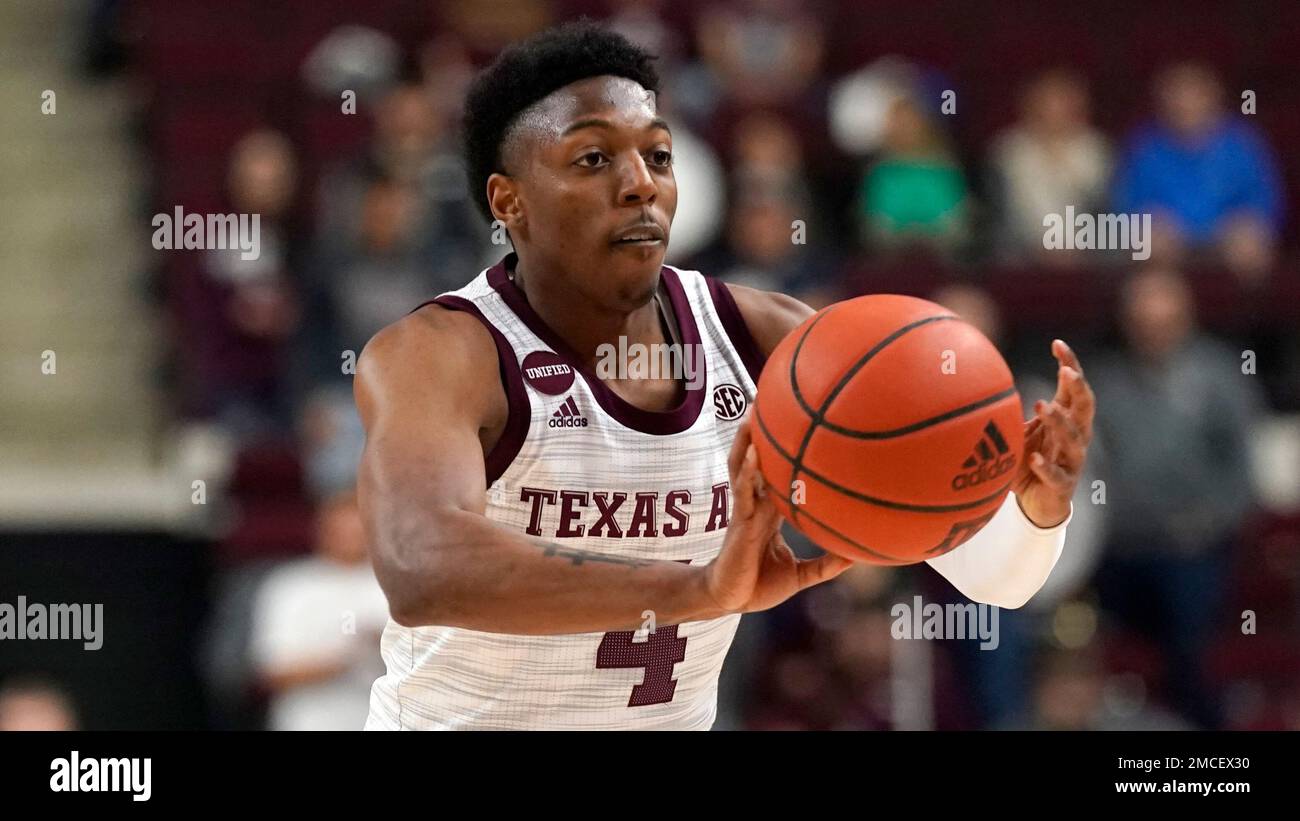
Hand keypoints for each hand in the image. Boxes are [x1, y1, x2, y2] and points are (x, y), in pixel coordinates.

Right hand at [700, 413, 852, 613]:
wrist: (730, 602)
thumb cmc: (760, 585)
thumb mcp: (802, 574)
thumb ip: (828, 564)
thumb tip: (860, 557)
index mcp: (770, 511)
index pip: (777, 472)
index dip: (783, 449)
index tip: (799, 423)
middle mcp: (757, 504)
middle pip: (757, 459)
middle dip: (760, 431)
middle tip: (770, 398)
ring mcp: (745, 511)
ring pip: (743, 467)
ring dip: (747, 440)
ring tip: (753, 413)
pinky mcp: (738, 524)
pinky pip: (742, 493)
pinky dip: (748, 473)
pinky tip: (754, 456)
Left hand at [1013, 339, 1095, 526]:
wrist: (1037, 505)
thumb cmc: (1029, 460)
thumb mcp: (1018, 429)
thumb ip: (1010, 408)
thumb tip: (983, 378)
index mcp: (1067, 419)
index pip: (1073, 387)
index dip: (1070, 364)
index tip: (1057, 343)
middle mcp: (1075, 436)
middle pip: (1085, 407)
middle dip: (1078, 387)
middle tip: (1066, 371)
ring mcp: (1072, 461)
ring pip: (1073, 438)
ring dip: (1058, 421)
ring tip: (1041, 405)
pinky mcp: (1063, 485)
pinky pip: (1057, 475)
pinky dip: (1046, 466)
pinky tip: (1033, 458)